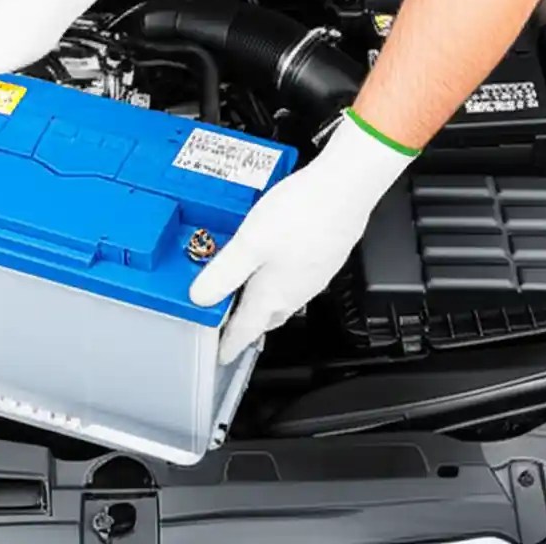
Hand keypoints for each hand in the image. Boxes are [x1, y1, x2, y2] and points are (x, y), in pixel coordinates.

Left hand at [190, 111, 415, 363]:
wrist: (345, 189)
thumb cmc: (301, 214)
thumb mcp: (249, 244)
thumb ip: (223, 273)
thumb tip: (200, 299)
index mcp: (274, 294)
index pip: (247, 330)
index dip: (230, 345)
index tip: (221, 355)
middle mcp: (296, 291)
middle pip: (267, 317)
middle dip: (248, 325)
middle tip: (230, 324)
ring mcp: (314, 275)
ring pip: (284, 299)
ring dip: (265, 302)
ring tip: (247, 294)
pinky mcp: (324, 257)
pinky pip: (297, 280)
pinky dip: (280, 281)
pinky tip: (275, 263)